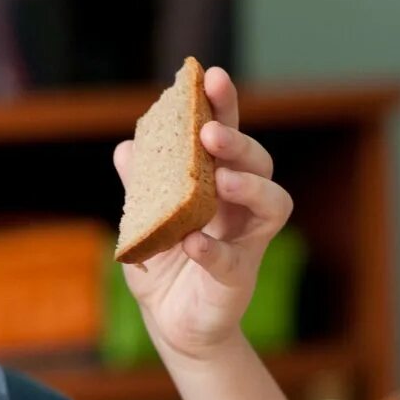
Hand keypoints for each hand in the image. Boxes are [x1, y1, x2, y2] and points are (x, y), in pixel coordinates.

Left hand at [115, 66, 293, 358]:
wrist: (172, 324)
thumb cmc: (165, 267)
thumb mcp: (143, 222)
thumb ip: (139, 187)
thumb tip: (126, 147)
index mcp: (217, 184)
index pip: (226, 137)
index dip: (223, 106)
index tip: (211, 76)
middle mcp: (240, 206)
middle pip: (259, 161)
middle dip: (239, 141)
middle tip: (211, 133)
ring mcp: (246, 240)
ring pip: (273, 203)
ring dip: (250, 186)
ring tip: (222, 179)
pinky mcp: (239, 277)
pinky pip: (234, 260)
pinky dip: (212, 250)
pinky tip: (190, 243)